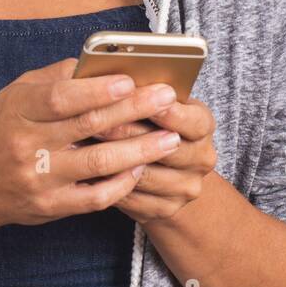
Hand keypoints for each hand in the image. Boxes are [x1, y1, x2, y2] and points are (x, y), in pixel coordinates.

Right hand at [0, 58, 184, 230]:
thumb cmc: (2, 130)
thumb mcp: (16, 94)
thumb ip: (56, 77)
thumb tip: (99, 62)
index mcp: (18, 110)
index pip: (60, 98)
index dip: (96, 90)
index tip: (130, 80)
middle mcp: (27, 145)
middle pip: (87, 126)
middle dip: (133, 110)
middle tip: (167, 98)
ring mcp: (40, 179)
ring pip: (98, 163)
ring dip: (140, 150)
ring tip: (171, 138)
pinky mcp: (51, 206)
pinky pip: (95, 197)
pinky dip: (122, 183)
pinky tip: (142, 168)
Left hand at [88, 91, 217, 223]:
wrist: (167, 170)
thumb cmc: (153, 121)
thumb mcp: (156, 101)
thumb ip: (143, 91)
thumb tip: (113, 77)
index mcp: (203, 125)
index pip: (192, 120)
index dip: (166, 111)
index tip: (138, 95)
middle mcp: (202, 157)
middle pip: (164, 147)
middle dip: (127, 132)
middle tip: (92, 119)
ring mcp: (186, 187)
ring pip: (144, 174)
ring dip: (111, 159)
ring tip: (82, 142)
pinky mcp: (166, 209)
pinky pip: (133, 197)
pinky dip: (107, 183)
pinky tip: (86, 170)